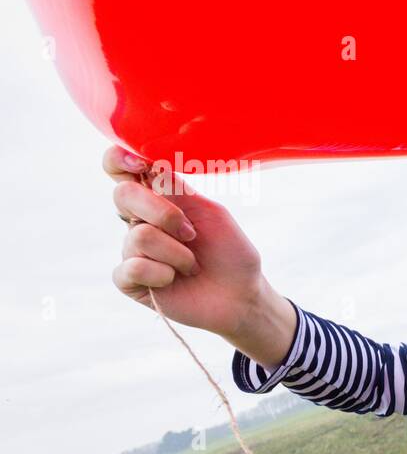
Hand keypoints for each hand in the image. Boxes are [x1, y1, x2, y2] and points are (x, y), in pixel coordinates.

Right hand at [106, 145, 265, 337]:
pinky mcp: (129, 280)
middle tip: (191, 233)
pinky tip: (174, 280)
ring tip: (193, 265)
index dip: (119, 159)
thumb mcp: (211, 212)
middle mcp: (138, 220)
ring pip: (139, 236)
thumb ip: (177, 190)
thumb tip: (147, 167)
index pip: (120, 169)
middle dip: (163, 212)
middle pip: (123, 196)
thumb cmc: (229, 252)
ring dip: (178, 253)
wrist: (241, 294)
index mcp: (156, 198)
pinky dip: (163, 274)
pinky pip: (133, 268)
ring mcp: (131, 250)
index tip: (139, 163)